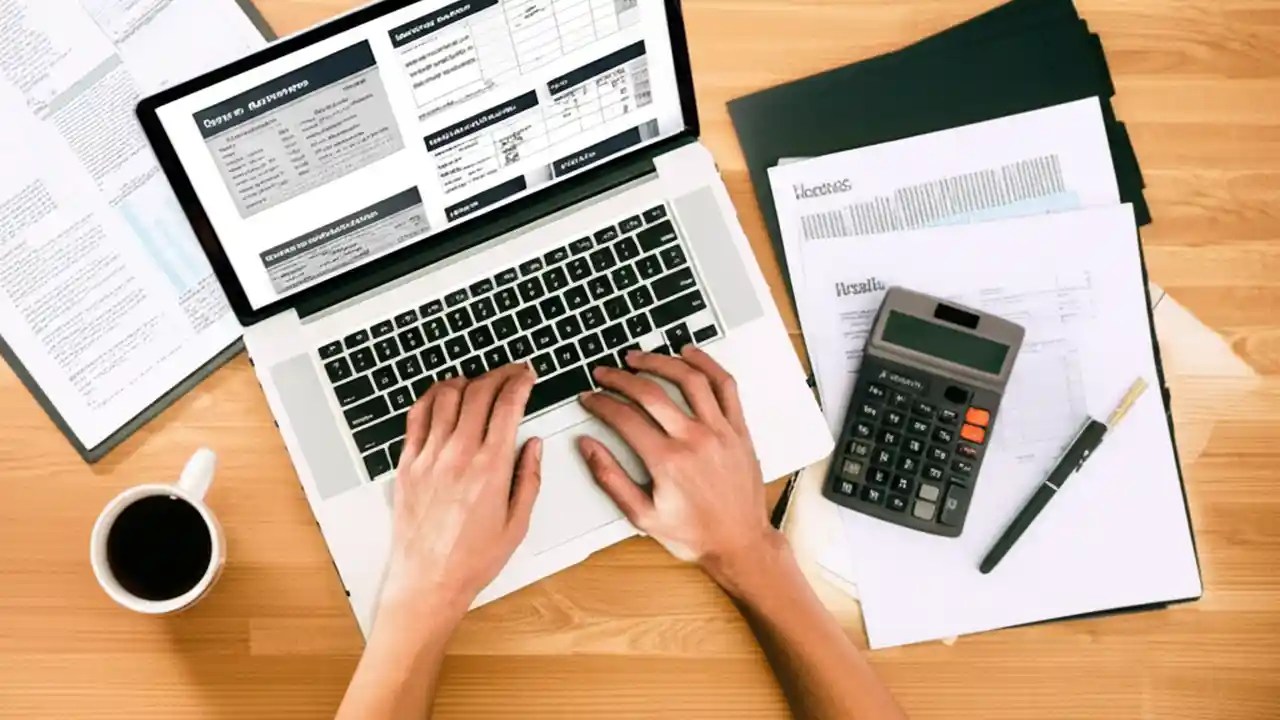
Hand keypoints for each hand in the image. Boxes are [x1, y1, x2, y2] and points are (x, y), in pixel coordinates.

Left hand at [378, 364, 541, 629]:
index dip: (520, 381)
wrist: (428, 582)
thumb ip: (529, 478)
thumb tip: (533, 446)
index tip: (527, 375)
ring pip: (446, 397)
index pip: (508, 405)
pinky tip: (443, 395)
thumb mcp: (518, 523)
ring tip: (478, 381)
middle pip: (479, 392)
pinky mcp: (407, 465)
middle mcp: (458, 456)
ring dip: (466, 380)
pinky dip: (432, 397)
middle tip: (510, 373)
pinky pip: (417, 417)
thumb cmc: (471, 560)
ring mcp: (429, 458)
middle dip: (499, 374)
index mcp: (491, 469)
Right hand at [577, 346, 776, 587]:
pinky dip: (706, 364)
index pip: (624, 418)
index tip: (589, 397)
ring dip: (659, 362)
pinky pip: (725, 386)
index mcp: (668, 462)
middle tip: (604, 373)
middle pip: (650, 392)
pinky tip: (689, 354)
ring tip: (637, 358)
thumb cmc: (694, 534)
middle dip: (620, 378)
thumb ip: (610, 478)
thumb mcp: (643, 516)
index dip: (601, 403)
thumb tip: (588, 447)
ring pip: (688, 379)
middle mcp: (694, 440)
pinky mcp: (738, 429)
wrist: (741, 543)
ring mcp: (720, 431)